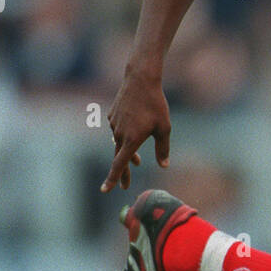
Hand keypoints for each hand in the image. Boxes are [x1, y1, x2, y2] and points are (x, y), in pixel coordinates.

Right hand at [100, 65, 171, 192]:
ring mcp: (114, 124)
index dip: (113, 178)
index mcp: (132, 139)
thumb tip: (164, 165)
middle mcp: (119, 133)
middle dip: (122, 173)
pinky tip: (133, 132)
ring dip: (128, 153)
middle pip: (119, 158)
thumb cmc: (156, 104)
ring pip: (120, 143)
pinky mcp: (112, 116)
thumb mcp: (164, 128)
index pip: (120, 164)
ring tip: (137, 162)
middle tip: (125, 186)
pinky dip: (125, 137)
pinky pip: (118, 130)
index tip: (105, 190)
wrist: (140, 80)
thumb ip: (163, 148)